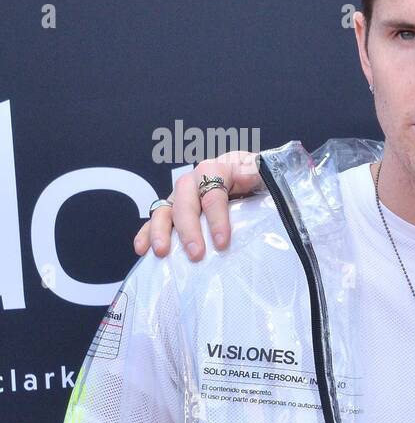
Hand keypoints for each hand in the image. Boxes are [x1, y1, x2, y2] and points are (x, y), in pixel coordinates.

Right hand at [133, 152, 264, 260]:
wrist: (256, 175)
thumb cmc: (260, 176)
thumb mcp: (265, 171)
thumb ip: (258, 173)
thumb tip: (246, 175)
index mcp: (219, 168)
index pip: (213, 193)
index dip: (217, 219)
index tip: (222, 243)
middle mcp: (196, 179)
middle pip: (185, 201)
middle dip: (188, 229)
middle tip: (196, 254)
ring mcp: (183, 193)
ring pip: (165, 209)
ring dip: (160, 231)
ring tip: (161, 252)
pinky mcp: (177, 207)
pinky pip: (158, 218)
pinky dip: (148, 232)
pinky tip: (142, 249)